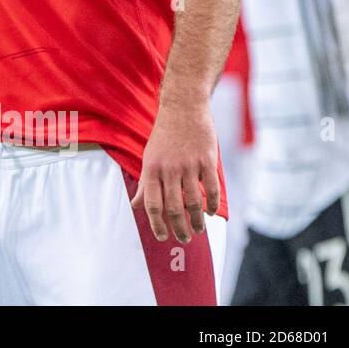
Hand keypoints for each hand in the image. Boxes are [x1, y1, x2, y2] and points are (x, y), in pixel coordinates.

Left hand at [130, 98, 220, 243]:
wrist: (184, 108)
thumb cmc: (165, 136)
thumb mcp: (149, 157)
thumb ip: (145, 184)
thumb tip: (136, 206)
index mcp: (152, 169)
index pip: (152, 204)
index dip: (157, 224)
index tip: (162, 236)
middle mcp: (169, 169)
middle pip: (174, 207)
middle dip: (178, 228)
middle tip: (183, 239)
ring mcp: (189, 165)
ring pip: (194, 202)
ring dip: (196, 221)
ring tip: (198, 230)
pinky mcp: (207, 160)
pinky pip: (212, 189)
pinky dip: (212, 204)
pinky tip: (210, 213)